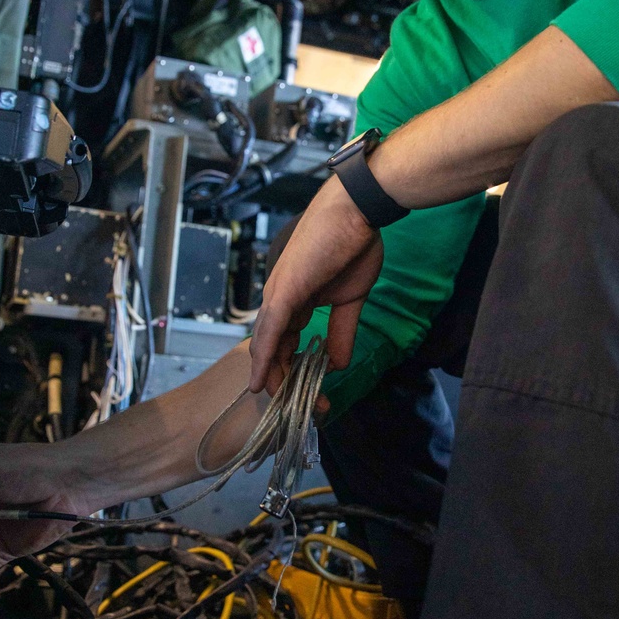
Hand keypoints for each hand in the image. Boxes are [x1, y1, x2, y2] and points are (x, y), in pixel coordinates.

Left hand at [250, 176, 382, 394]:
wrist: (357, 212)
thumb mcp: (351, 300)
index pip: (285, 342)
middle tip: (295, 406)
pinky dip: (263, 358)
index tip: (303, 393)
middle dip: (280, 378)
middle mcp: (280, 298)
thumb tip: (338, 364)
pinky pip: (271, 331)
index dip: (291, 369)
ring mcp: (279, 294)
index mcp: (296, 299)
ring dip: (272, 376)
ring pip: (267, 345)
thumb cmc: (354, 244)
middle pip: (271, 348)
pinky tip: (261, 381)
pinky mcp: (284, 291)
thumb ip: (342, 331)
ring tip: (277, 403)